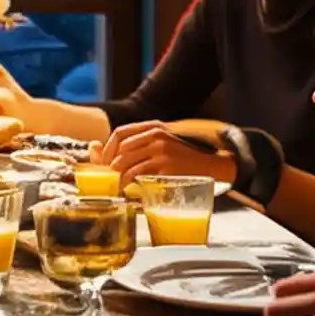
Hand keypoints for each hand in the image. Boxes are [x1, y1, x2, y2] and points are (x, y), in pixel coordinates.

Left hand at [98, 121, 234, 188]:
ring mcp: (161, 150)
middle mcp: (155, 135)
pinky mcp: (165, 166)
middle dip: (110, 166)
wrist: (210, 164)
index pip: (120, 133)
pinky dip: (130, 183)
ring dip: (118, 177)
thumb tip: (106, 148)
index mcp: (153, 127)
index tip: (104, 161)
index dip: (108, 148)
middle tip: (108, 178)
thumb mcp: (163, 142)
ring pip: (126, 164)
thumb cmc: (183, 156)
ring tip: (117, 186)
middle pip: (120, 150)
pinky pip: (138, 175)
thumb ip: (141, 143)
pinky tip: (129, 189)